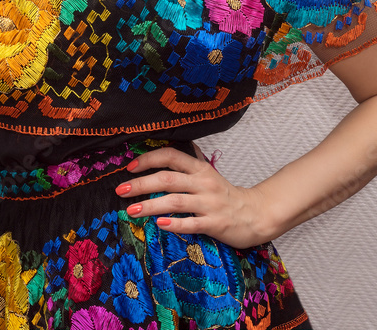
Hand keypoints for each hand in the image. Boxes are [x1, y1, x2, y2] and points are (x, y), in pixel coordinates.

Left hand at [114, 145, 269, 249]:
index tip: (130, 167)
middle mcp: (203, 182)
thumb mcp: (207, 175)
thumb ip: (187, 165)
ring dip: (151, 205)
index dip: (149, 159)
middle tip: (121, 190)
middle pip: (167, 179)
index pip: (170, 156)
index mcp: (199, 168)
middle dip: (141, 184)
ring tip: (132, 210)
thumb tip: (164, 153)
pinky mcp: (214, 223)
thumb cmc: (225, 195)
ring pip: (175, 201)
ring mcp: (209, 203)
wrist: (255, 214)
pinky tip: (160, 224)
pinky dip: (175, 223)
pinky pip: (192, 223)